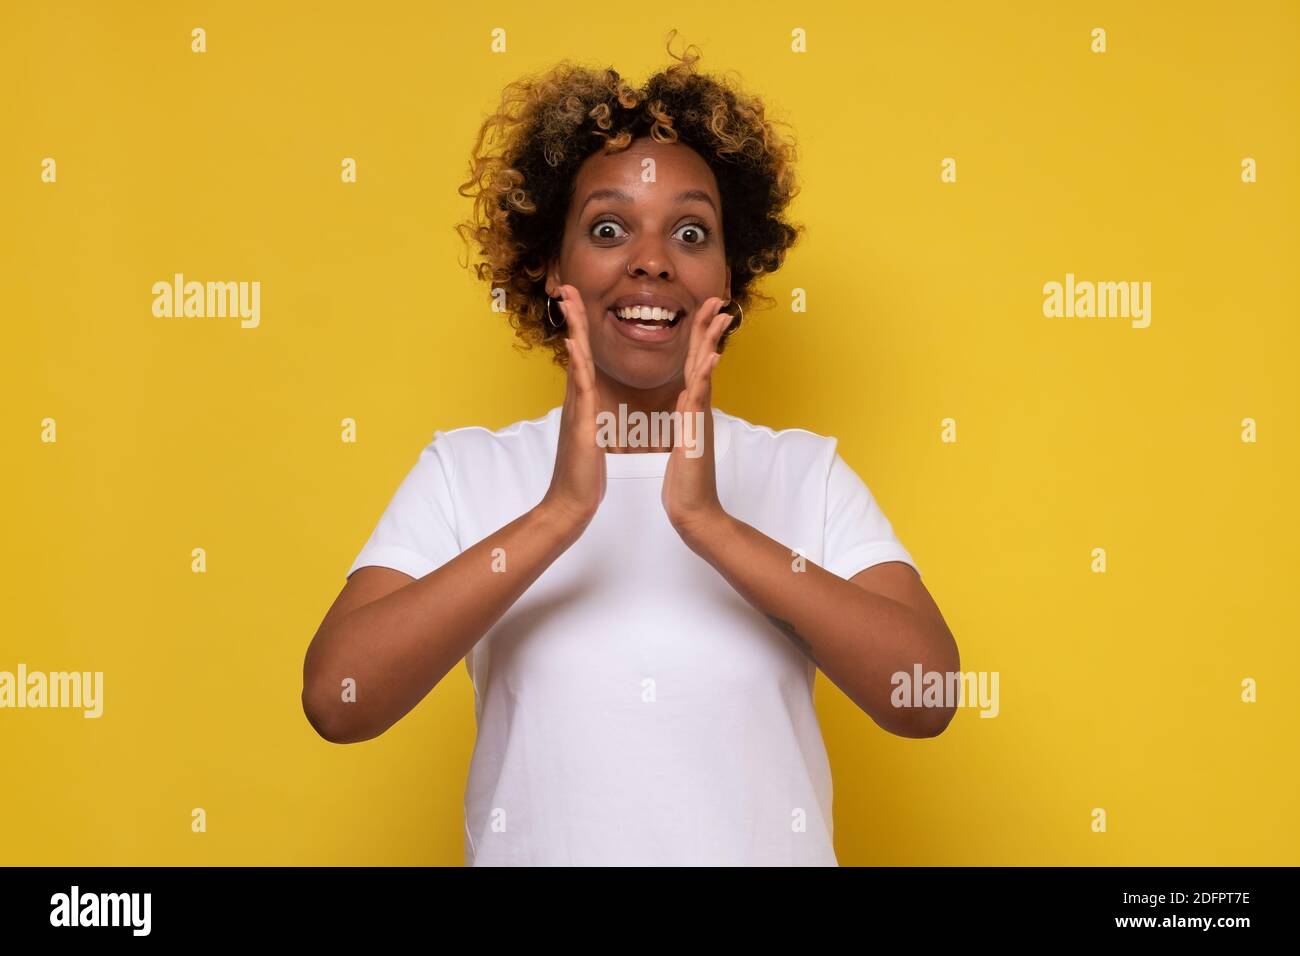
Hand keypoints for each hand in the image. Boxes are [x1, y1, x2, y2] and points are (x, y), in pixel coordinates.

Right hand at [538, 285, 605, 529]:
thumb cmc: (583, 473)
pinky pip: (580, 389)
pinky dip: (577, 365)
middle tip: (567, 286)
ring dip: (574, 329)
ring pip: (576, 361)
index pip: (583, 356)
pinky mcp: (581, 424)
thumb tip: (587, 399)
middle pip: (575, 349)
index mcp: (582, 401)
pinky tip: (574, 345)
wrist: (570, 503)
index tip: (577, 301)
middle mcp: (575, 399)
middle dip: (572, 317)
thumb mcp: (589, 435)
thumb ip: (586, 414)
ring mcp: (576, 409)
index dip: (580, 327)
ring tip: (569, 302)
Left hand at [662, 296, 733, 540]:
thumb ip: (686, 416)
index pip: (695, 363)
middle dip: (710, 328)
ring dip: (711, 343)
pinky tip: (710, 358)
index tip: (705, 310)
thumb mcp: (682, 439)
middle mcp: (699, 408)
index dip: (699, 336)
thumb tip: (687, 397)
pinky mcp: (695, 432)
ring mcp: (699, 418)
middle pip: (704, 358)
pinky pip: (700, 400)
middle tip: (719, 299)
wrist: (694, 509)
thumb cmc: (685, 479)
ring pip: (705, 372)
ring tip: (719, 316)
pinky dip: (705, 377)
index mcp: (692, 407)